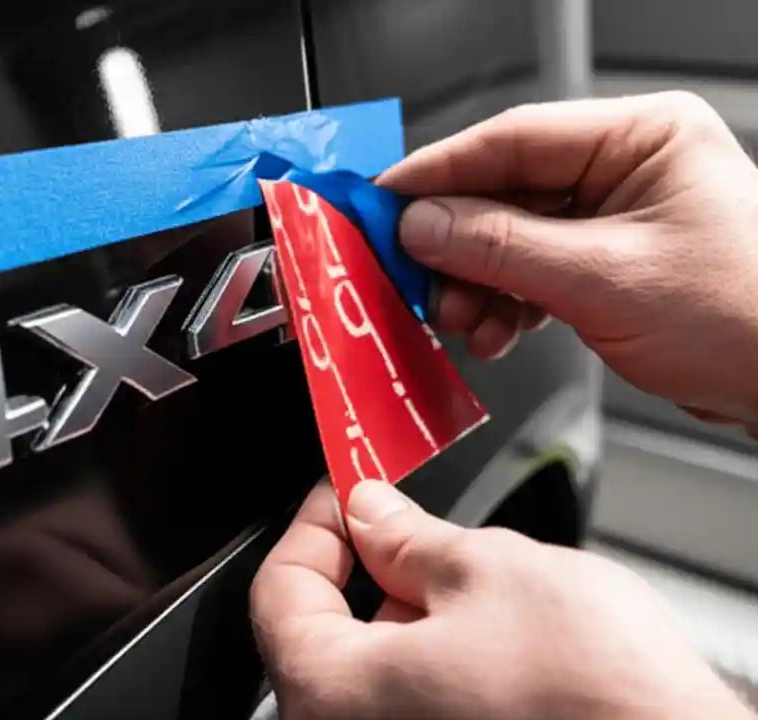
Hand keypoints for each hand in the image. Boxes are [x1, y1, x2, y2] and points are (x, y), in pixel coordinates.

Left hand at [250, 480, 750, 718]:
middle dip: (368, 566)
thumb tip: (369, 511)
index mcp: (332, 693)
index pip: (279, 590)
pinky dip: (439, 659)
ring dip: (412, 612)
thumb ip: (406, 537)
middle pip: (325, 630)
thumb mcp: (488, 572)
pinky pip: (416, 700)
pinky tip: (497, 638)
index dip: (313, 524)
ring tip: (478, 586)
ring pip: (376, 667)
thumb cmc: (596, 698)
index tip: (344, 491)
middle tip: (407, 520)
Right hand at [378, 92, 757, 427]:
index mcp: (642, 137)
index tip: (383, 201)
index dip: (438, 171)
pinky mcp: (610, 263)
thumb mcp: (604, 279)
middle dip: (456, 243)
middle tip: (414, 277)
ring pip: (512, 237)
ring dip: (476, 283)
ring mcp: (618, 217)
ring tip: (459, 319)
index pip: (513, 138)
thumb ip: (501, 248)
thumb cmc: (748, 318)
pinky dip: (505, 303)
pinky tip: (492, 330)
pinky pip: (533, 271)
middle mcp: (629, 167)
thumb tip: (423, 225)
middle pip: (505, 191)